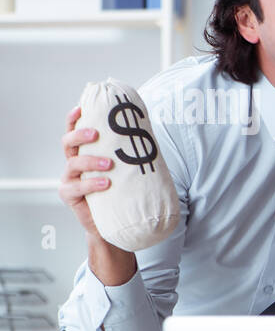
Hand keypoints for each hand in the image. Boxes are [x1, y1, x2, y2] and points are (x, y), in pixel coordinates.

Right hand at [58, 105, 136, 285]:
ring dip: (91, 160)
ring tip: (110, 164)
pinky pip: (76, 188)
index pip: (75, 132)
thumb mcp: (125, 169)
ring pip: (73, 163)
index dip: (75, 119)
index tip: (82, 108)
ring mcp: (70, 179)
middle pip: (68, 143)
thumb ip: (129, 153)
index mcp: (85, 153)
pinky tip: (104, 183)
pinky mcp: (70, 196)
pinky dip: (91, 183)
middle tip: (95, 134)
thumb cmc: (120, 192)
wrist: (115, 222)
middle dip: (79, 135)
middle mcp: (74, 164)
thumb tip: (149, 132)